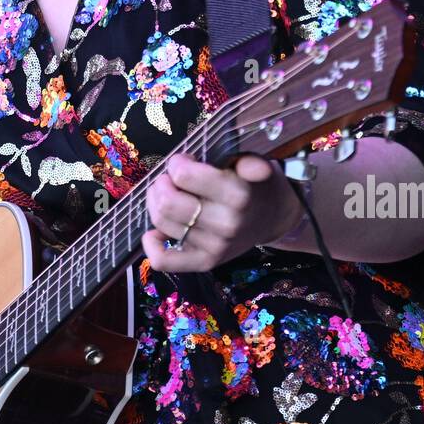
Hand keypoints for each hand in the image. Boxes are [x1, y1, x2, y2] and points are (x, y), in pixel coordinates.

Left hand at [141, 151, 305, 271]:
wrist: (271, 217)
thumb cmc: (254, 185)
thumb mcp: (256, 164)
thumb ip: (249, 162)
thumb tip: (246, 166)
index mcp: (238, 195)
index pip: (183, 176)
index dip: (177, 163)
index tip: (184, 161)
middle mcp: (226, 224)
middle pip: (167, 202)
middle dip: (162, 183)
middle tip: (172, 178)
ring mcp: (215, 247)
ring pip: (162, 222)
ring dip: (155, 204)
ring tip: (168, 195)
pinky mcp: (205, 262)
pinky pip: (165, 260)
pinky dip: (152, 245)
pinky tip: (155, 231)